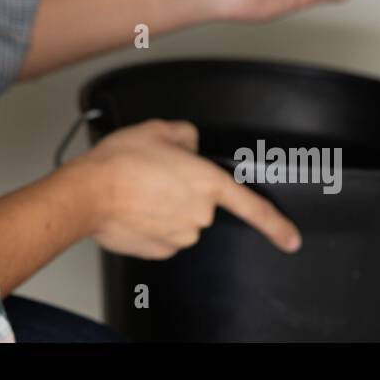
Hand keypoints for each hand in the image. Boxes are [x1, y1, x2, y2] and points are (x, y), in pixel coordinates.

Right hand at [78, 119, 300, 258]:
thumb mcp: (157, 130)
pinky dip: (151, 223)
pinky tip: (133, 208)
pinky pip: (163, 234)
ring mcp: (180, 235)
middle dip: (183, 190)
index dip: (276, 224)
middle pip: (201, 202)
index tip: (291, 239)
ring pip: (180, 219)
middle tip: (154, 175)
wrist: (87, 194)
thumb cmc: (119, 163)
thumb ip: (185, 135)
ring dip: (165, 207)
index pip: (252, 206)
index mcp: (206, 183)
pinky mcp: (159, 250)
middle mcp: (198, 213)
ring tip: (137, 190)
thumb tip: (189, 143)